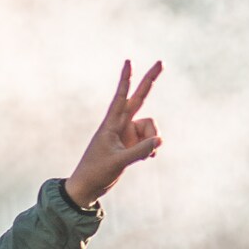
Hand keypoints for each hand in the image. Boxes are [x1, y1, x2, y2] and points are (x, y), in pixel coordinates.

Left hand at [62, 61, 163, 208]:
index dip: (126, 79)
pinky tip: (147, 159)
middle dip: (149, 81)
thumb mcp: (119, 162)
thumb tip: (160, 140)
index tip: (128, 61)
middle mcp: (121, 125)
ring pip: (151, 128)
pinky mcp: (132, 145)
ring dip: (153, 140)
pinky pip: (150, 141)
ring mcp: (127, 134)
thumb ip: (140, 151)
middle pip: (139, 98)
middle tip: (161, 62)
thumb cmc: (96, 172)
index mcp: (111, 124)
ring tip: (146, 156)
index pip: (121, 97)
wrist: (88, 187)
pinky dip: (151, 149)